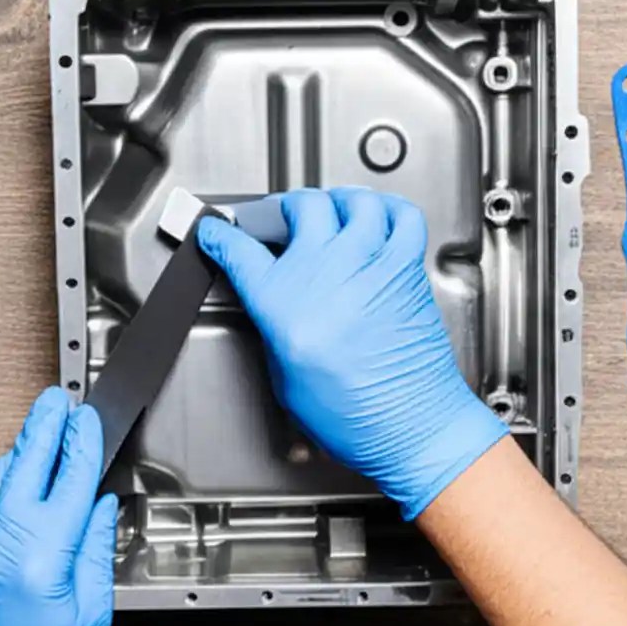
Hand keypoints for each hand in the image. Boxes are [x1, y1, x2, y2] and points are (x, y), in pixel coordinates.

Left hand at [0, 387, 117, 625]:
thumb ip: (98, 551)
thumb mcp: (91, 611)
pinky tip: (14, 470)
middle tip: (57, 401)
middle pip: (25, 465)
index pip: (69, 482)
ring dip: (19, 448)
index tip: (90, 421)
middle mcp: (0, 544)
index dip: (82, 445)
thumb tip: (102, 506)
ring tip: (41, 429)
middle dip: (44, 426)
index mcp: (42, 558)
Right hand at [197, 188, 506, 519]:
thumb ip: (273, 323)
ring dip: (340, 202)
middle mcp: (324, 270)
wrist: (407, 423)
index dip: (222, 235)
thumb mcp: (282, 372)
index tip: (219, 232)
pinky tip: (382, 218)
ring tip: (335, 210)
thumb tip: (273, 299)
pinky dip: (390, 209)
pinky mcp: (405, 268)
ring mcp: (369, 262)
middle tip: (286, 218)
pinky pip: (403, 216)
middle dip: (288, 209)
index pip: (239, 248)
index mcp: (281, 300)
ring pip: (354, 201)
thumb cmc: (350, 413)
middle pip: (302, 206)